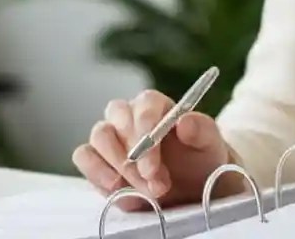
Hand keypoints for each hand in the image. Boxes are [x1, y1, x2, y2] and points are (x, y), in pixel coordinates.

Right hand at [71, 89, 243, 209]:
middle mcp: (129, 115)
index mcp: (156, 105)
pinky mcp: (97, 159)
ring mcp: (111, 136)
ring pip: (100, 136)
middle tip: (155, 181)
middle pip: (117, 117)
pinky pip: (84, 156)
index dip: (147, 129)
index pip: (145, 104)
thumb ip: (202, 131)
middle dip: (134, 153)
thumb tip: (185, 122)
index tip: (154, 163)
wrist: (190, 188)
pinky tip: (117, 187)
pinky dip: (97, 171)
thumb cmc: (199, 160)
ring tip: (148, 190)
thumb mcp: (210, 146)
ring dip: (121, 167)